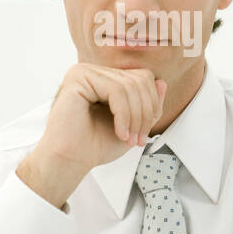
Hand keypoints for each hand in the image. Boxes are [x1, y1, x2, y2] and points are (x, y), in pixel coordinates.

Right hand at [16, 63, 166, 206]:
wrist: (70, 161)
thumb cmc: (94, 146)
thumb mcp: (133, 125)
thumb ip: (148, 104)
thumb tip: (162, 82)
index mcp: (104, 79)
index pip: (142, 78)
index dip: (151, 105)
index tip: (143, 133)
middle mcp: (93, 71)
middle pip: (140, 79)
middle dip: (145, 112)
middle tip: (138, 138)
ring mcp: (84, 72)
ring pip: (130, 86)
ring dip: (136, 117)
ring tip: (128, 138)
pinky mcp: (78, 78)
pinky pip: (116, 90)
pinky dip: (124, 115)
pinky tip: (119, 132)